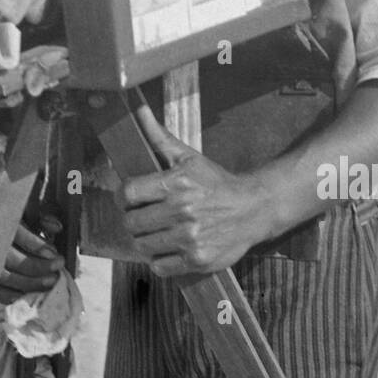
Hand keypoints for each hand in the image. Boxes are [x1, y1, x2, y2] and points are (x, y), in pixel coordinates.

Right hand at [0, 223, 62, 305]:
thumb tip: (57, 227)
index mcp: (3, 226)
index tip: (54, 253)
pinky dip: (18, 295)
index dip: (37, 246)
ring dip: (33, 282)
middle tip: (58, 267)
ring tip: (52, 281)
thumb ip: (43, 222)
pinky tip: (34, 293)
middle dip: (40, 266)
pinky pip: (1, 293)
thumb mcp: (29, 220)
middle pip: (15, 260)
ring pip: (9, 279)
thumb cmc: (16, 229)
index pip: (20, 236)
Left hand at [122, 102, 275, 277]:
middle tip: (144, 216)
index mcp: (177, 183)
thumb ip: (158, 137)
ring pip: (142, 246)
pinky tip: (169, 247)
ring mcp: (190, 238)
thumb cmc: (215, 182)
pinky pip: (160, 266)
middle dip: (133, 219)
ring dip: (145, 240)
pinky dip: (160, 259)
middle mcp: (182, 212)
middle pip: (132, 223)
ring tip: (157, 231)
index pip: (128, 193)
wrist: (253, 209)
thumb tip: (138, 110)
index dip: (124, 197)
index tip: (130, 198)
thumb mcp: (188, 157)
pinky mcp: (197, 260)